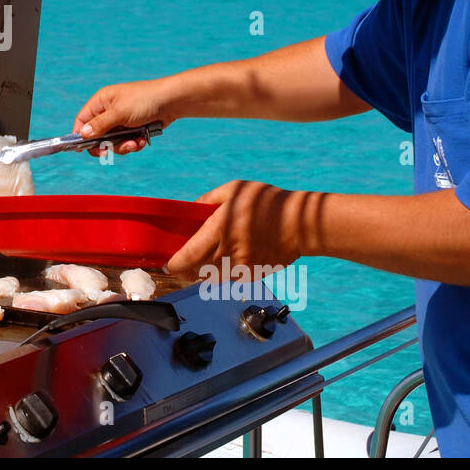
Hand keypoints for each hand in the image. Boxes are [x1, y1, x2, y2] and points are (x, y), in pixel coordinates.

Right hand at [71, 79, 171, 155]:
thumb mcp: (119, 113)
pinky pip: (126, 142)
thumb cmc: (144, 100)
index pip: (82, 120)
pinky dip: (133, 144)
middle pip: (97, 136)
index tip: (81, 149)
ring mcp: (121, 121)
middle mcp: (108, 111)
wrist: (171, 102)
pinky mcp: (132, 129)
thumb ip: (100, 125)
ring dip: (123, 146)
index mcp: (101, 101)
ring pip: (112, 142)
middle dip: (107, 145)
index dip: (80, 134)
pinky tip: (142, 140)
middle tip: (111, 150)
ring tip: (135, 143)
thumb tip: (82, 134)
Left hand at [165, 180, 304, 279]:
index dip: (174, 264)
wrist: (301, 223)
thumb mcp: (233, 190)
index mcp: (220, 229)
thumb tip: (190, 210)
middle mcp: (229, 251)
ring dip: (202, 272)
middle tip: (179, 263)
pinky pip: (230, 278)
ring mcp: (242, 266)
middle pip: (195, 271)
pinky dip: (222, 273)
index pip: (187, 256)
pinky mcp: (253, 274)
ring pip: (211, 278)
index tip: (167, 263)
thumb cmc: (268, 202)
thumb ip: (208, 200)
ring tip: (201, 261)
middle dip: (184, 269)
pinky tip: (225, 260)